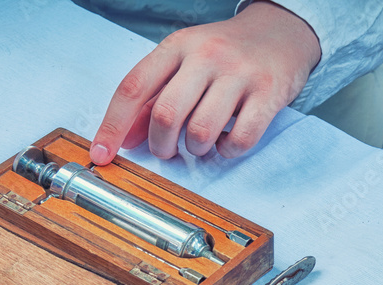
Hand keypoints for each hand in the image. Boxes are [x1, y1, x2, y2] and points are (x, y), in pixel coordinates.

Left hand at [90, 1, 320, 163]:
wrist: (281, 33)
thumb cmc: (227, 54)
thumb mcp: (185, 64)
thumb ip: (154, 98)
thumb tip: (125, 139)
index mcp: (178, 45)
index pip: (134, 87)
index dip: (112, 125)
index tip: (101, 154)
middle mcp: (206, 55)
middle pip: (166, 114)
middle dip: (161, 145)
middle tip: (169, 150)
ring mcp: (239, 74)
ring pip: (201, 132)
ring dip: (196, 150)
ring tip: (202, 143)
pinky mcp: (268, 94)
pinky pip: (240, 140)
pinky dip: (228, 151)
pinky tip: (228, 140)